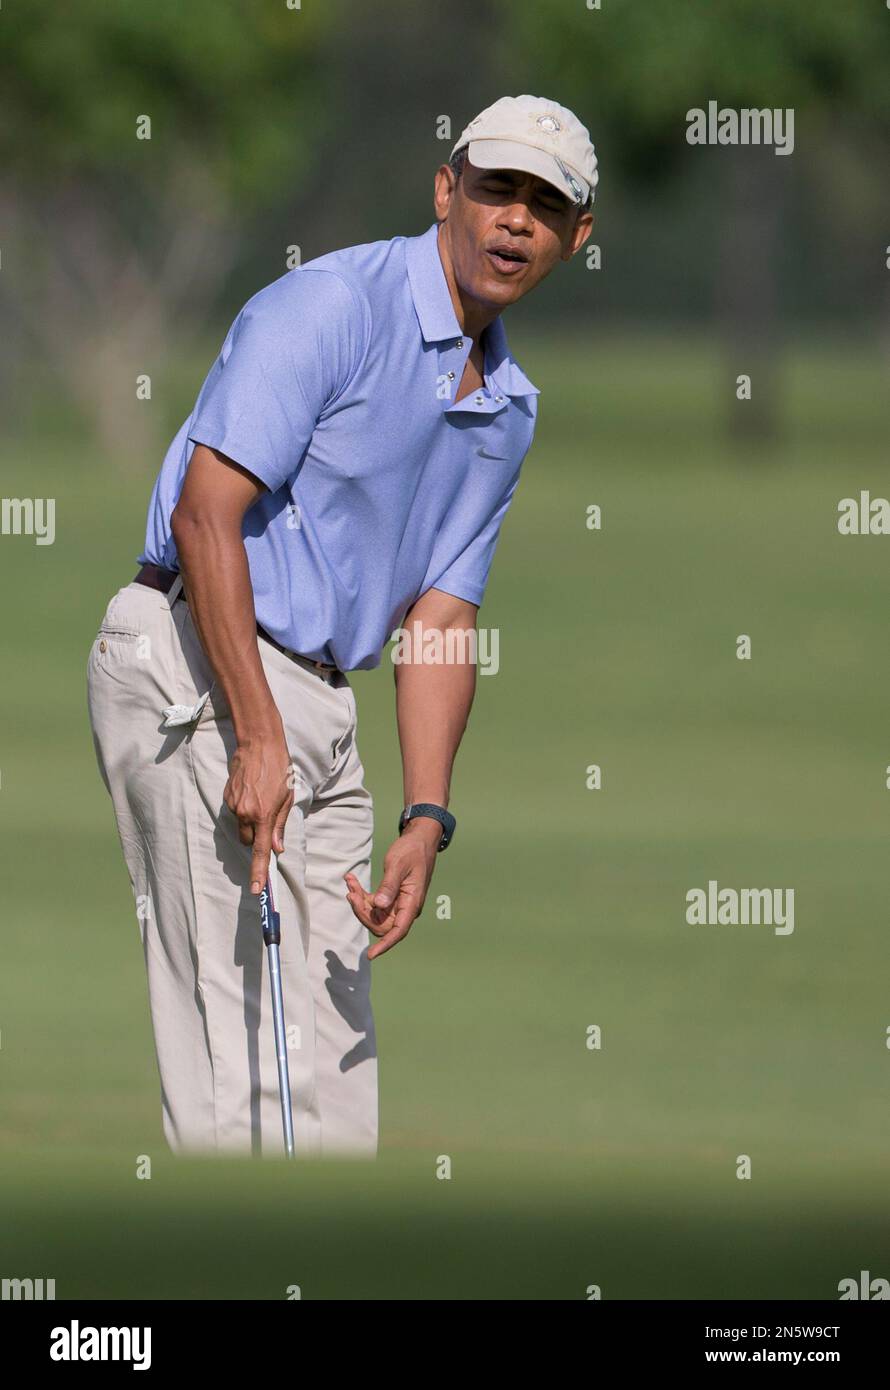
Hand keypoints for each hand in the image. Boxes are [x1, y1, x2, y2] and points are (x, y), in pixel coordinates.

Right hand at [224, 725, 293, 894]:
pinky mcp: (226, 798)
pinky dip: (243, 809)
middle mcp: (245, 813)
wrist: (258, 744)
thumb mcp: (287, 798)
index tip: (256, 889)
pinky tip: (251, 791)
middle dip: (257, 838)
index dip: (259, 872)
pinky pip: (235, 813)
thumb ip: (280, 825)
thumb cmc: (279, 769)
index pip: (260, 851)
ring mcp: (233, 806)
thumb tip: (277, 848)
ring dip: (250, 821)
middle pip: (248, 841)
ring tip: (261, 798)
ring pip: (241, 827)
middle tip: (268, 819)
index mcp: (263, 815)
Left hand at [344, 819, 440, 959]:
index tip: (371, 954)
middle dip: (362, 912)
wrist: (419, 840)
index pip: (398, 931)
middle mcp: (405, 907)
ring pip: (374, 914)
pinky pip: (373, 904)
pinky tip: (352, 880)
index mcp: (412, 902)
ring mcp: (398, 903)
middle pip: (380, 924)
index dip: (385, 944)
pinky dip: (361, 894)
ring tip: (350, 882)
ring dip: (359, 901)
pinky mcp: (391, 897)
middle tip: (351, 892)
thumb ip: (388, 886)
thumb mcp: (398, 865)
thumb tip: (379, 906)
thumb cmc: (412, 851)